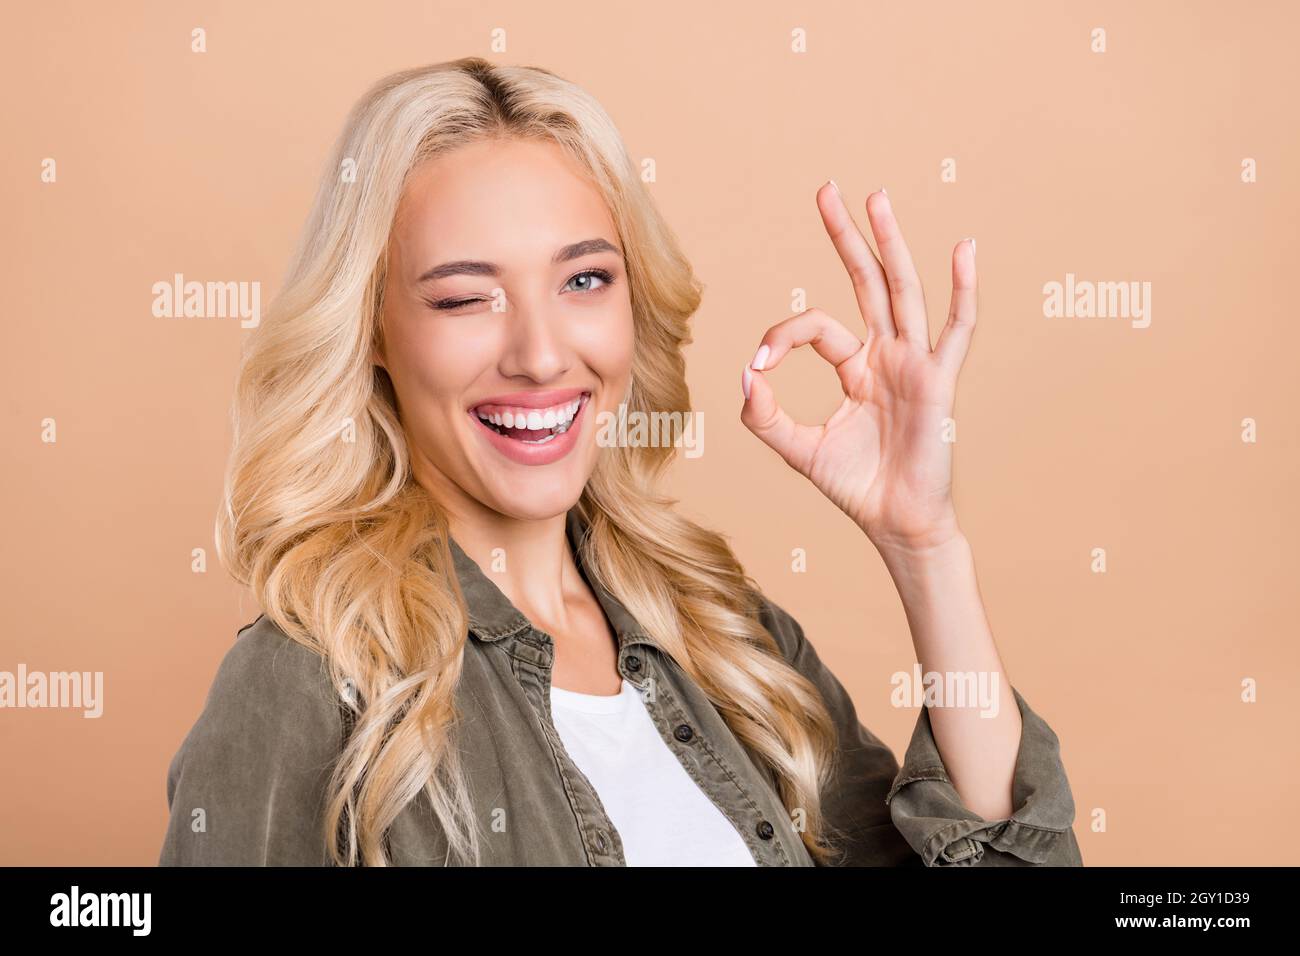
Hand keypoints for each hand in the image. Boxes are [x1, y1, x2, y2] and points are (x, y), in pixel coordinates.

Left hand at [740, 183, 976, 554]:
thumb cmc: (855, 486)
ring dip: (888, 244)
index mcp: (855, 366)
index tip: (759, 364)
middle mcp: (886, 355)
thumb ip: (765, 416)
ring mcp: (914, 363)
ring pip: (901, 291)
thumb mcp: (798, 449)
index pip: (817, 327)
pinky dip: (962, 290)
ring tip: (875, 198)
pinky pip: (956, 329)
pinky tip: (965, 249)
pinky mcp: (938, 381)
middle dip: (846, 237)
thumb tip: (747, 375)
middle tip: (827, 190)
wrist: (895, 522)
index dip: (783, 336)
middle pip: (865, 282)